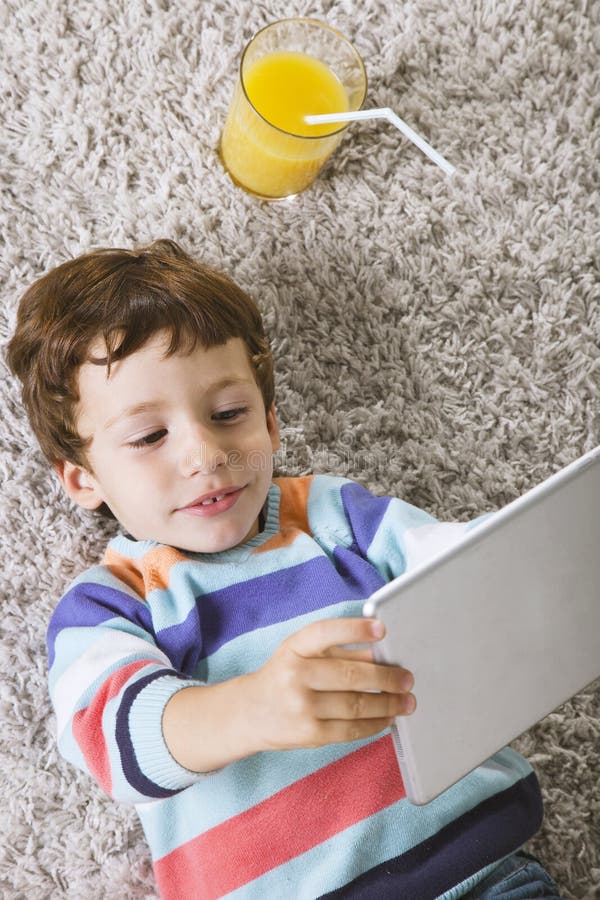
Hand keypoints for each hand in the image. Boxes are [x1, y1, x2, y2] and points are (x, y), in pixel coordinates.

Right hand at [244, 617, 415, 752]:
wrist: (250, 713)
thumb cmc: (284, 676)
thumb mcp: (302, 654)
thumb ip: (339, 651)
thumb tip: (381, 654)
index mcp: (294, 648)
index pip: (325, 633)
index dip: (354, 629)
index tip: (381, 629)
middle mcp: (295, 676)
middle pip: (350, 675)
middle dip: (386, 677)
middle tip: (407, 678)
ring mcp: (301, 707)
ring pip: (356, 705)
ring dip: (388, 704)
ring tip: (405, 701)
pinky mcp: (309, 734)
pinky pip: (351, 730)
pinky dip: (374, 724)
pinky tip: (386, 718)